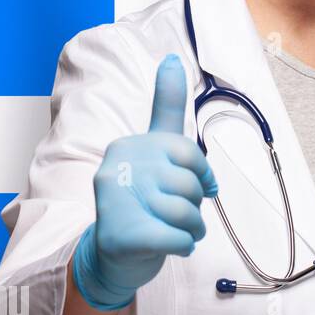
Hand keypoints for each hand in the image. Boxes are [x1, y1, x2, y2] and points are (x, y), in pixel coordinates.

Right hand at [72, 54, 218, 310]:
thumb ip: (166, 108)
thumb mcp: (155, 152)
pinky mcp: (122, 235)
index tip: (196, 184)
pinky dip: (184, 247)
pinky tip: (168, 246)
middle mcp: (117, 168)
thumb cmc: (144, 201)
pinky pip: (180, 239)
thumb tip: (173, 58)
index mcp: (128, 145)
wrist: (113, 256)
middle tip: (175, 213)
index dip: (201, 174)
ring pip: (188, 214)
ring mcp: (115, 202)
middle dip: (195, 205)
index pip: (188, 152)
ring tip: (169, 230)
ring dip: (191, 229)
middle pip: (190, 184)